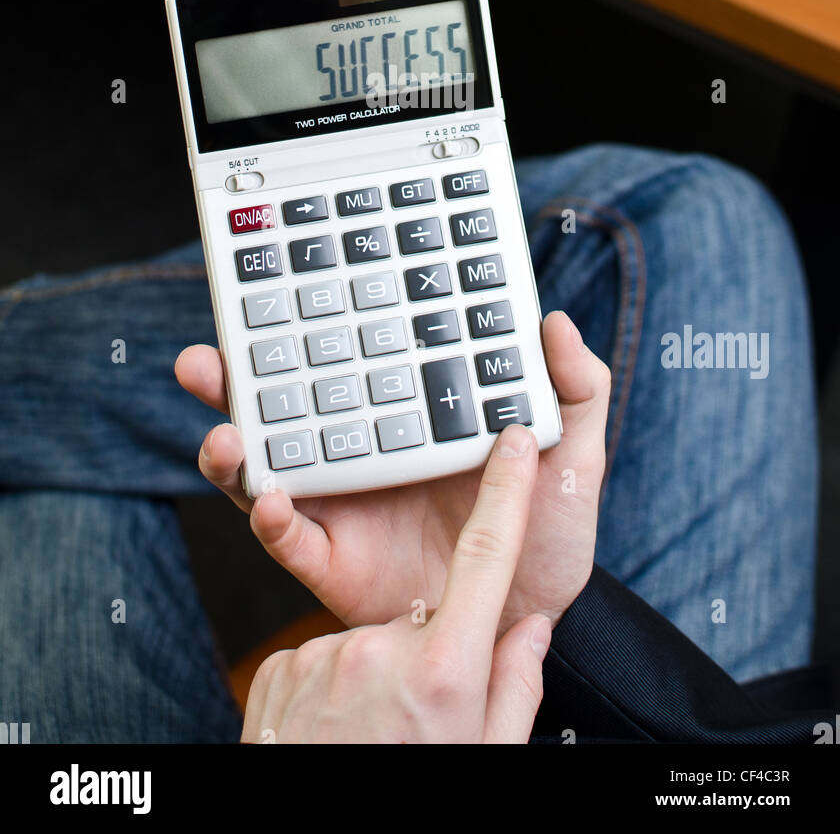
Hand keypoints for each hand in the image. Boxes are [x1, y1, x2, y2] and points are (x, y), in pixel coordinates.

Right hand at [176, 309, 609, 633]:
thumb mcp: (574, 453)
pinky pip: (289, 539)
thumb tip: (553, 320)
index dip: (304, 328)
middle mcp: (362, 452)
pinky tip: (269, 498)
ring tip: (224, 433)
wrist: (539, 614)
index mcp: (407, 414)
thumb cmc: (550, 530)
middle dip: (233, 382)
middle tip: (203, 360)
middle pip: (283, 408)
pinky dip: (269, 520)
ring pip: (267, 469)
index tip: (271, 296)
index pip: (344, 361)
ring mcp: (343, 505)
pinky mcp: (334, 561)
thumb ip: (574, 387)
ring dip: (232, 449)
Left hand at [241, 424, 549, 743]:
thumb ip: (515, 685)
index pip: (488, 556)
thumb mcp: (486, 756)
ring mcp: (322, 657)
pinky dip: (329, 689)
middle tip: (415, 720)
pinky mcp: (278, 669)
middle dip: (424, 652)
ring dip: (372, 678)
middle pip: (422, 620)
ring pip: (365, 644)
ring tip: (369, 740)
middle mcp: (382, 651)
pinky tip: (332, 738)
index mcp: (446, 670)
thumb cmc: (415, 800)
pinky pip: (318, 661)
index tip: (512, 441)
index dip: (506, 492)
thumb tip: (533, 625)